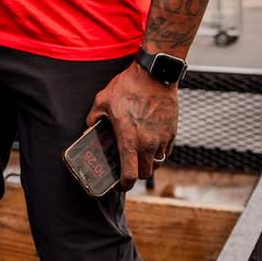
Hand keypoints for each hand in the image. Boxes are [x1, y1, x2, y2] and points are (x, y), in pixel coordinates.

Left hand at [87, 61, 177, 189]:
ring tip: (139, 152)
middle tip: (129, 166)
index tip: (120, 184)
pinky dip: (158, 150)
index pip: (130, 175)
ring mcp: (162, 139)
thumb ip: (93, 117)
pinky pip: (166, 150)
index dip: (124, 185)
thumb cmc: (128, 87)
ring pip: (157, 163)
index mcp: (129, 140)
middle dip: (136, 174)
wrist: (154, 75)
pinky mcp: (172, 132)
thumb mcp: (102, 101)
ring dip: (148, 162)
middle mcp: (148, 144)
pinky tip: (150, 139)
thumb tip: (89, 126)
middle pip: (145, 174)